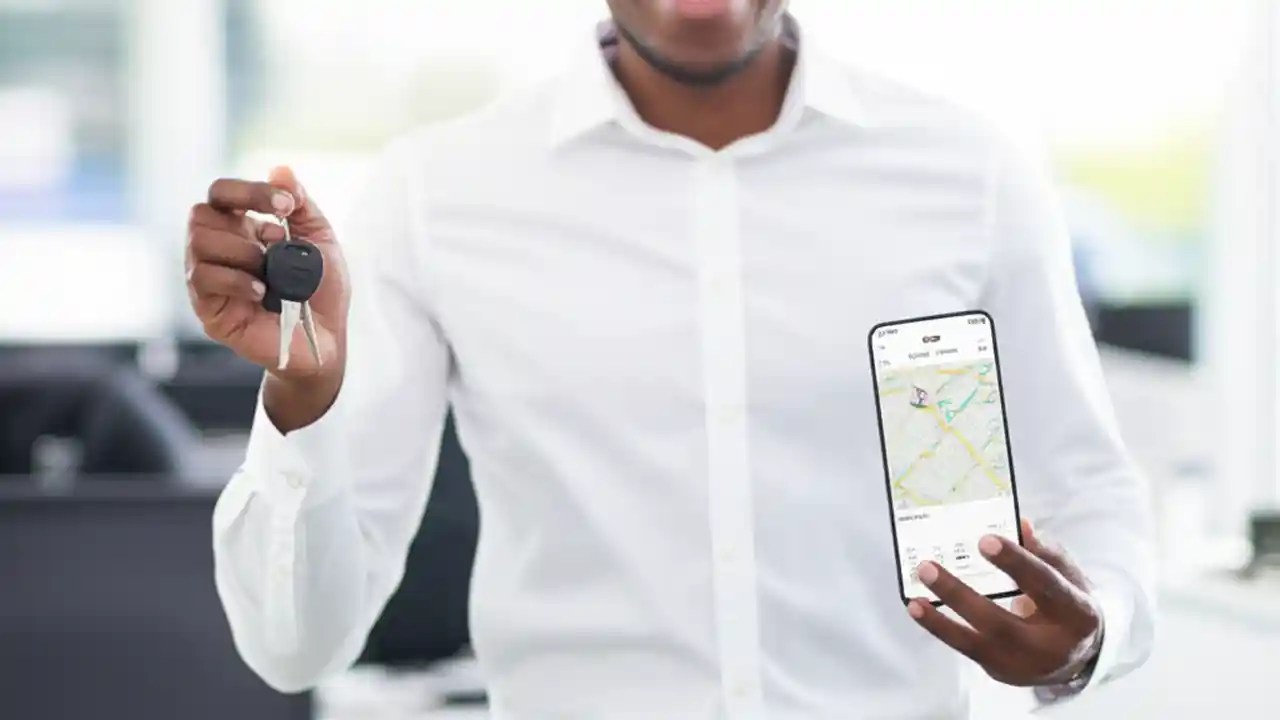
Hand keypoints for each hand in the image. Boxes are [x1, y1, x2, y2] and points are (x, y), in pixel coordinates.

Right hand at [185, 167, 350, 429]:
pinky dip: (237, 279)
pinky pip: (204, 279)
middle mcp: (218, 250)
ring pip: (199, 243)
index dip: (250, 191)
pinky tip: (262, 290)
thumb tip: (281, 168)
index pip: (223, 193)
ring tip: (270, 269)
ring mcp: (208, 279)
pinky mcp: (208, 309)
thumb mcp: (320, 241)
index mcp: (240, 228)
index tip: (286, 205)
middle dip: (242, 217)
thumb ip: (301, 204)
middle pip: (200, 213)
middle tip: (279, 238)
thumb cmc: (320, 291)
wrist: (326, 341)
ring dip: (242, 251)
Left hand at [906, 519, 1102, 686]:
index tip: (984, 540)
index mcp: (1077, 614)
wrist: (1079, 656)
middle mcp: (1051, 647)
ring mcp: (1024, 665)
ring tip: (914, 599)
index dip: (1016, 563)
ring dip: (940, 621)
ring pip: (977, 644)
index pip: (1045, 585)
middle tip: (927, 567)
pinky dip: (942, 629)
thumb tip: (1020, 524)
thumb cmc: (1068, 603)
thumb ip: (1046, 552)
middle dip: (960, 595)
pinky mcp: (1001, 672)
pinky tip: (919, 609)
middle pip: (1002, 622)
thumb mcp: (1069, 575)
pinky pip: (967, 649)